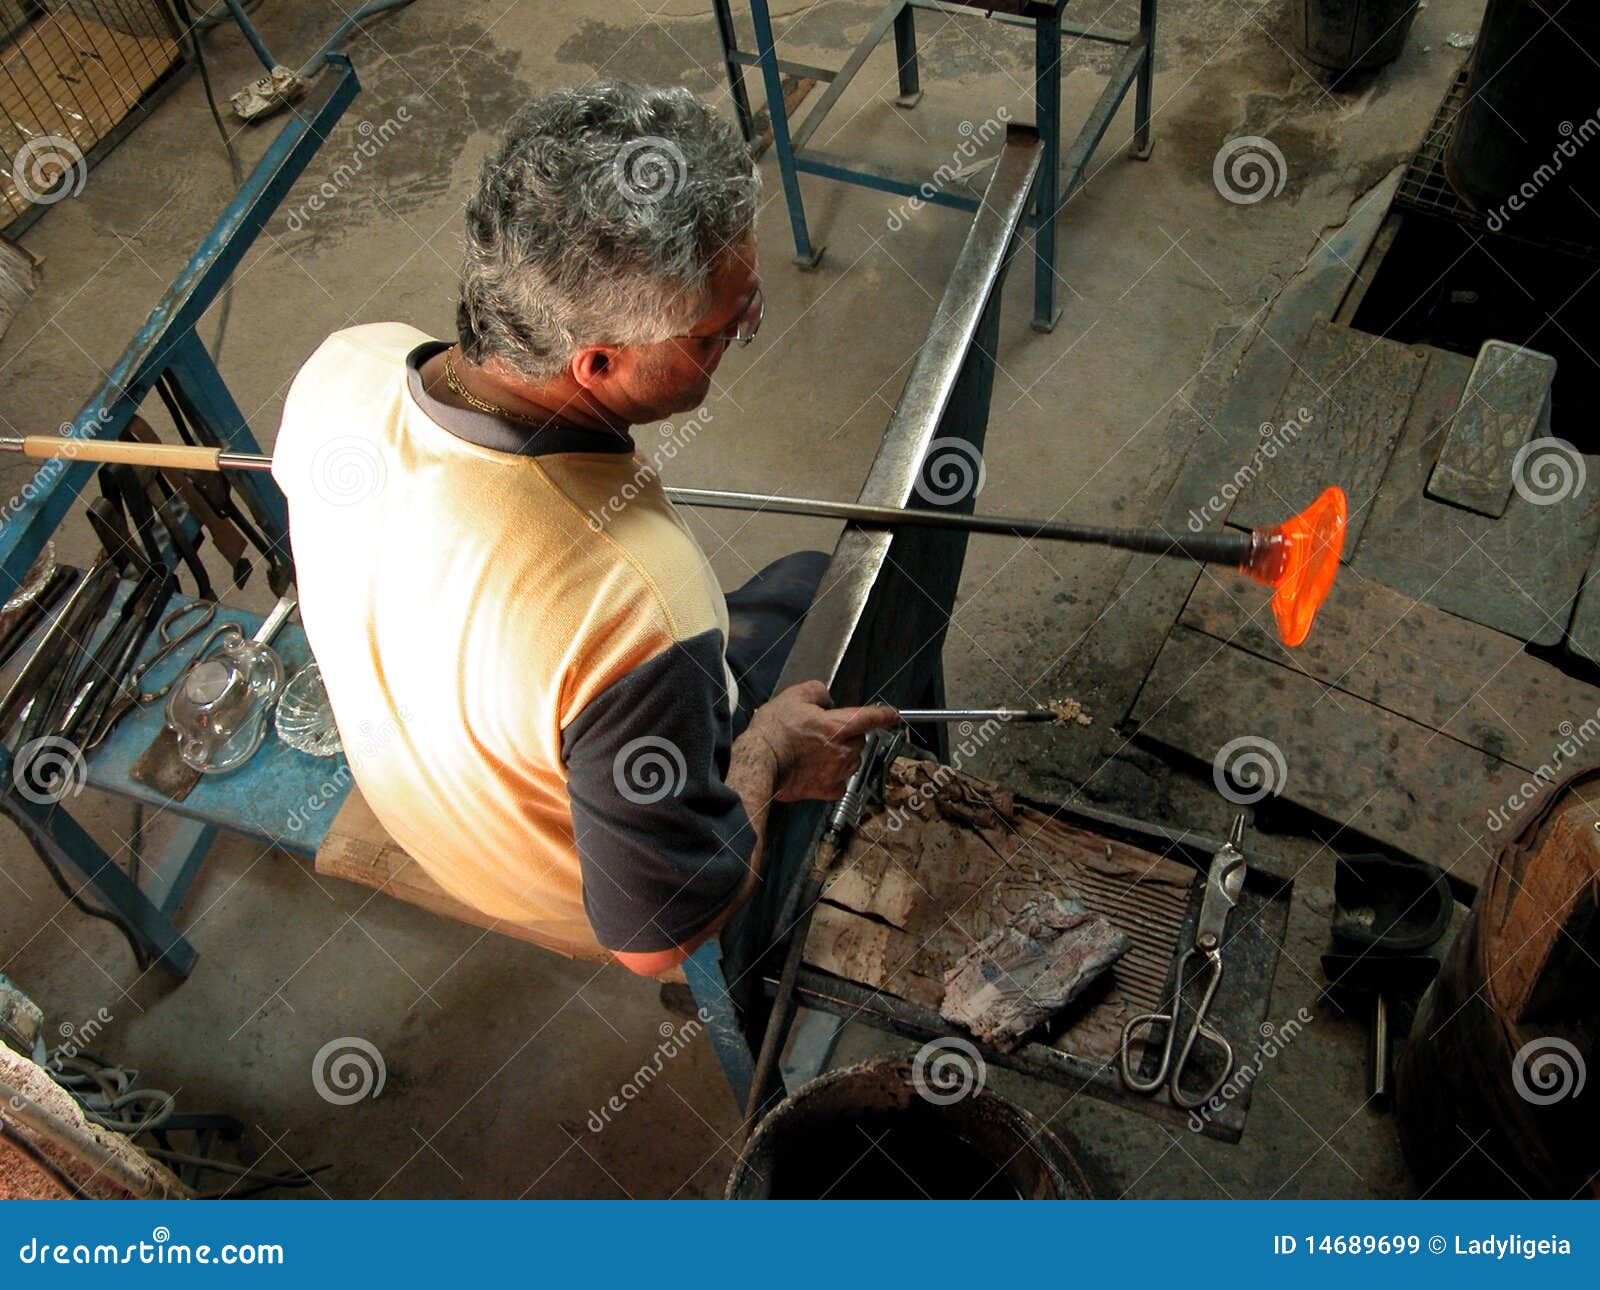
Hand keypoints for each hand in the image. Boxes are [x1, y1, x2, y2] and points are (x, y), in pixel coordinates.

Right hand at [744, 680, 899, 802]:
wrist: (761, 762)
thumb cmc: (775, 731)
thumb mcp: (795, 696)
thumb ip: (818, 692)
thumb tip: (826, 699)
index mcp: (839, 726)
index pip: (870, 717)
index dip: (884, 715)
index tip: (892, 715)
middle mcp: (844, 750)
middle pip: (859, 740)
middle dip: (848, 735)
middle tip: (824, 732)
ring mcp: (837, 772)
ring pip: (851, 761)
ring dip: (842, 755)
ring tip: (817, 751)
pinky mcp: (827, 790)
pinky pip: (840, 782)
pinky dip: (833, 776)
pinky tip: (818, 770)